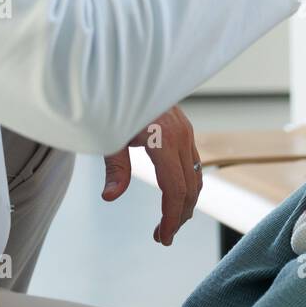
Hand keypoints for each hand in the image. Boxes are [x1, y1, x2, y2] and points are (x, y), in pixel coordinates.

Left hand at [100, 107, 201, 245]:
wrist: (126, 68)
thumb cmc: (115, 99)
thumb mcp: (110, 133)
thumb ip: (115, 166)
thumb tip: (111, 197)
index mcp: (164, 140)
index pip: (175, 190)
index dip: (172, 218)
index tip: (163, 237)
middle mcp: (181, 135)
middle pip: (191, 187)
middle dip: (180, 215)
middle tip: (163, 235)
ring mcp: (185, 130)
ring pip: (196, 175)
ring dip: (186, 201)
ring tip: (170, 220)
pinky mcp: (183, 127)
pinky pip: (193, 161)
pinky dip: (188, 182)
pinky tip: (175, 193)